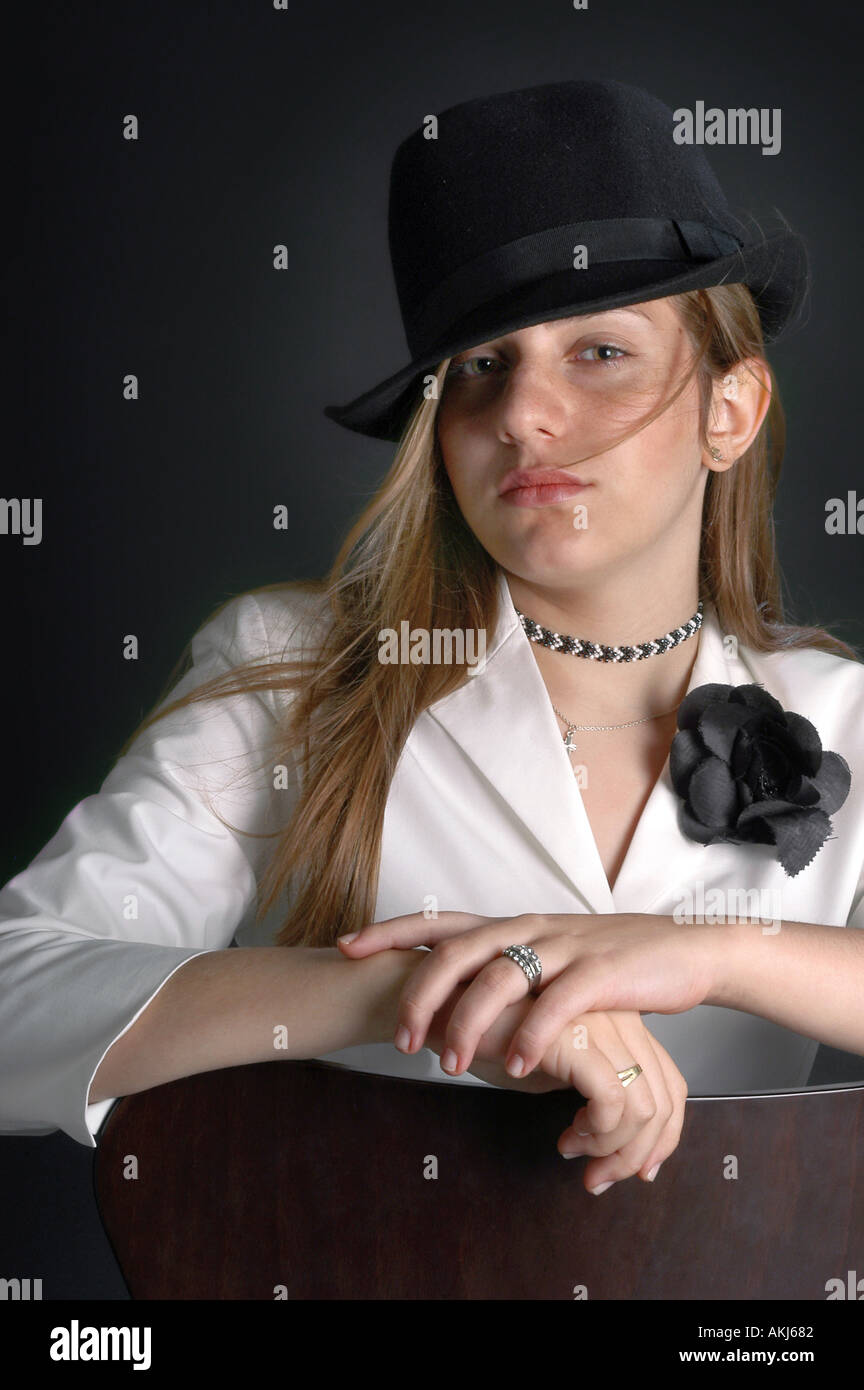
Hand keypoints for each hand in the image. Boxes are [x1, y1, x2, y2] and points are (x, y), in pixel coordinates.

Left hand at [338, 909, 718, 1079]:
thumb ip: (503, 970)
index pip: (438, 922)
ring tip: (453, 1067)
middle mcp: (529, 928)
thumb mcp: (546, 958)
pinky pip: (558, 1002)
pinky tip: (518, 1067)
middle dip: (420, 995)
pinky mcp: (600, 972)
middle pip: (457, 951)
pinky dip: (533, 1034)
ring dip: (470, 1025)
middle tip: (400, 1041)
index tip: (344, 946)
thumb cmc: (608, 961)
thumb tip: (452, 997)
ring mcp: (564, 946)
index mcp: (511, 925)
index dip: (390, 932)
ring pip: (501, 978)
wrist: (683, 949)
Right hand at [427, 982, 686, 1190]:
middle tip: (598, 1179)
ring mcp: (601, 1025)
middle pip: (664, 1099)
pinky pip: (611, 1100)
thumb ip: (583, 1087)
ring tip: (573, 1154)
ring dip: (613, 1150)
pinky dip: (595, 1133)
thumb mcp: (550, 1065)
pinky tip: (563, 1137)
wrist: (444, 1003)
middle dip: (636, 1154)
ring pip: (642, 1106)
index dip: (660, 1136)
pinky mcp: (576, 1038)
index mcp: (619, 1020)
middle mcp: (620, 1018)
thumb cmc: (490, 1032)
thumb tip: (602, 1132)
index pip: (667, 1082)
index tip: (631, 1169)